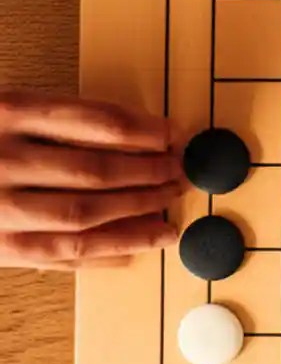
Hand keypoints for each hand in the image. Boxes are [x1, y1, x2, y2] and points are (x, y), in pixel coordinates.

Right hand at [0, 93, 182, 270]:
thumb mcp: (8, 111)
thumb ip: (62, 119)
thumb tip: (143, 135)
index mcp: (9, 113)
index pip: (96, 121)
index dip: (146, 131)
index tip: (173, 134)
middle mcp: (2, 160)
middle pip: (96, 170)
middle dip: (149, 173)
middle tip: (179, 172)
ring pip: (85, 215)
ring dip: (138, 212)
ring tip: (169, 204)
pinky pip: (65, 252)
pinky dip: (111, 247)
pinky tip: (143, 238)